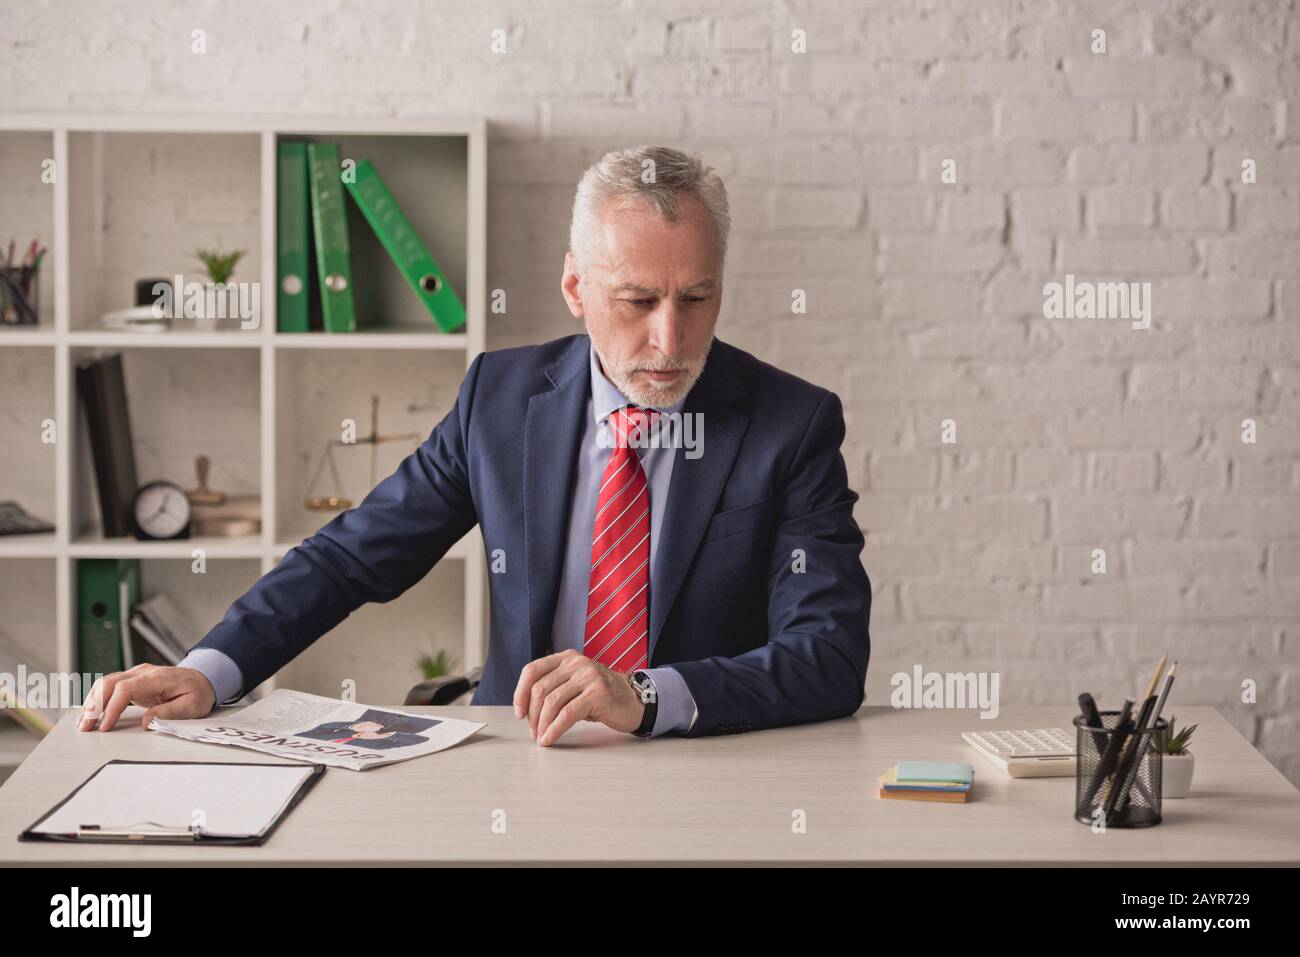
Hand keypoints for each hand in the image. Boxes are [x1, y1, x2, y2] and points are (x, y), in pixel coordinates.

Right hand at [77, 664, 217, 731]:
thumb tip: (146, 722)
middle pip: (109, 683)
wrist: (204, 678)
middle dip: (93, 705)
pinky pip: (110, 687)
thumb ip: (169, 713)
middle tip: (84, 727)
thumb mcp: (192, 706)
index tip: (105, 726)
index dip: (112, 707)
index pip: (125, 688)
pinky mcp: (133, 681)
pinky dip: (98, 699)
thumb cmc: (198, 692)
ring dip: (92, 702)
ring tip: (83, 723)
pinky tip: (92, 713)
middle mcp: (143, 673)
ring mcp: (137, 675)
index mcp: (157, 678)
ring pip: (106, 683)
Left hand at [512, 650, 644, 746]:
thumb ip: (554, 687)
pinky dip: (555, 729)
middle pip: (540, 688)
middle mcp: (576, 662)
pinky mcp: (598, 693)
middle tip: (533, 732)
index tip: (519, 713)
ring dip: (542, 724)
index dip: (521, 693)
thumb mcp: (574, 684)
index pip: (532, 670)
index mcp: (566, 658)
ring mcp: (588, 676)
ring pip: (552, 702)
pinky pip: (568, 714)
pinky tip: (550, 738)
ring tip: (542, 737)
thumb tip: (526, 709)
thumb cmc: (599, 696)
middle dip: (533, 715)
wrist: (632, 701)